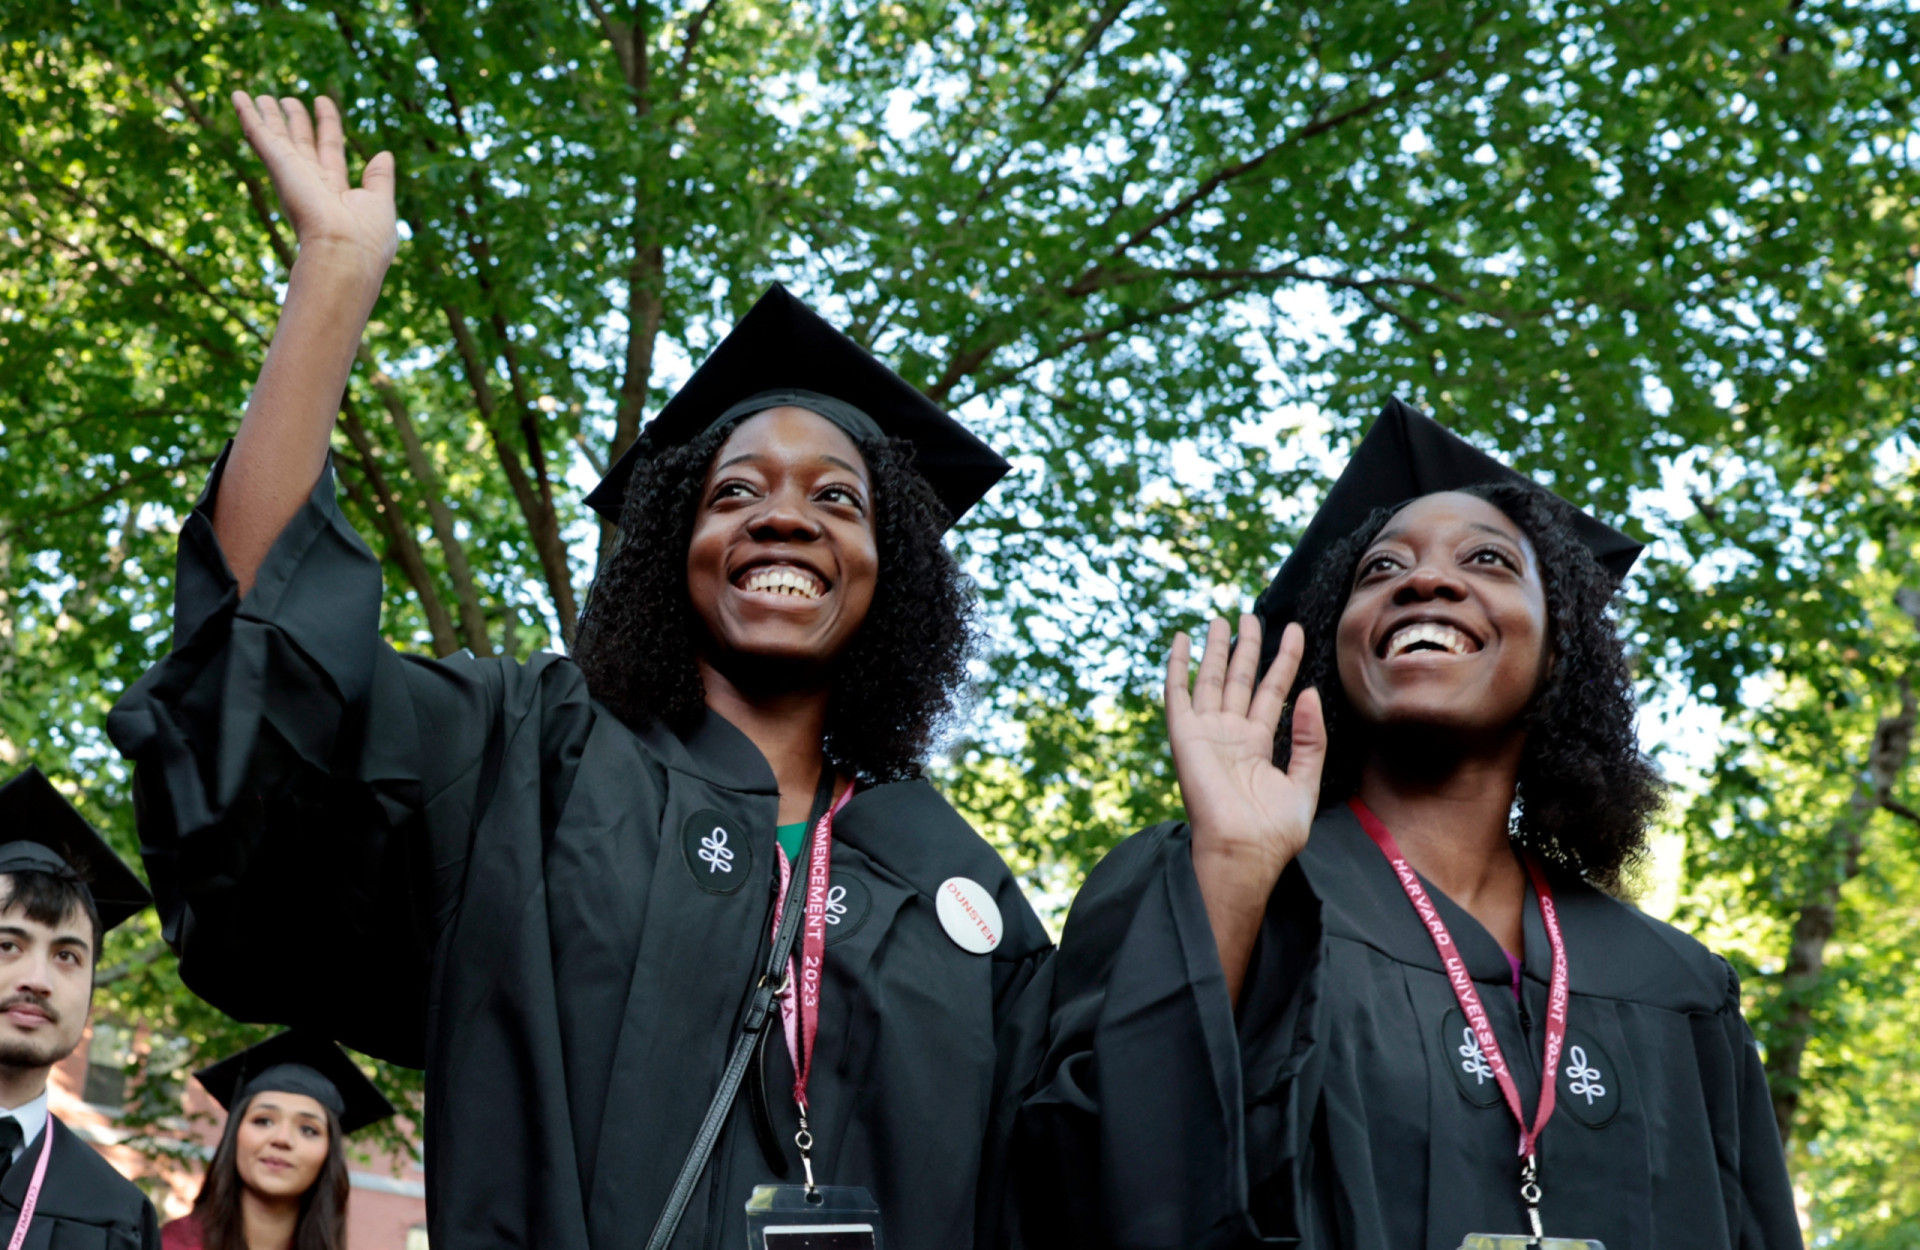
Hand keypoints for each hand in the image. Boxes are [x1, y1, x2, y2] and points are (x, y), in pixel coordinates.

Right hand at [233, 93, 396, 270]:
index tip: (322, 101)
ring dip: (267, 115)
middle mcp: (311, 181)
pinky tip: (238, 95)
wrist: (343, 254)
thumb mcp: (380, 203)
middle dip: (295, 120)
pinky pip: (259, 135)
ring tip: (258, 94)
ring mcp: (292, 174)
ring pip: (276, 137)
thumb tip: (385, 155)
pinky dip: (247, 114)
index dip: (327, 124)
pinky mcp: (279, 167)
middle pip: (300, 142)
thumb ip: (380, 179)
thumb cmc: (366, 238)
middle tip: (287, 99)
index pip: (330, 148)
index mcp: (335, 190)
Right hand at [1166, 615, 1325, 884]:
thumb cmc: (1275, 830)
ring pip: (1211, 679)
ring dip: (1215, 648)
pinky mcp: (1185, 736)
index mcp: (1257, 745)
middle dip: (1246, 646)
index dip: (1284, 660)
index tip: (1295, 630)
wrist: (1243, 850)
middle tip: (1249, 615)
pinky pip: (1178, 694)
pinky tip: (1183, 640)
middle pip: (1239, 678)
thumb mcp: (1305, 781)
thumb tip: (1307, 694)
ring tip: (1222, 617)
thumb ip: (1310, 739)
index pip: (1272, 691)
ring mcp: (1206, 733)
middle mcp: (1230, 734)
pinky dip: (1178, 665)